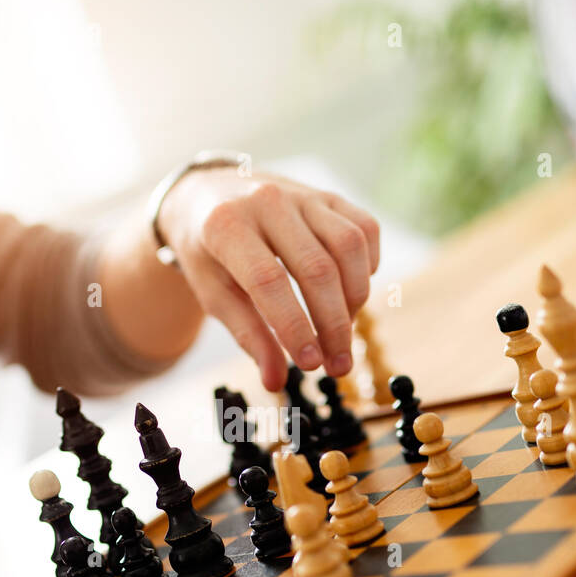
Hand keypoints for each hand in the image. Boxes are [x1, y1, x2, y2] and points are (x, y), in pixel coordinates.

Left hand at [157, 168, 379, 389]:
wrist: (208, 195)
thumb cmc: (209, 253)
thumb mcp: (213, 294)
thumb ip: (247, 335)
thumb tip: (274, 381)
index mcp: (226, 226)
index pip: (269, 281)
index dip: (295, 326)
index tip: (310, 363)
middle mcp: (268, 201)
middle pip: (317, 269)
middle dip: (334, 325)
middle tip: (338, 365)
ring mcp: (302, 195)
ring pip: (349, 247)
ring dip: (355, 299)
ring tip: (343, 332)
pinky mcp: (328, 196)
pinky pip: (364, 230)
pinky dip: (367, 267)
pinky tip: (352, 294)